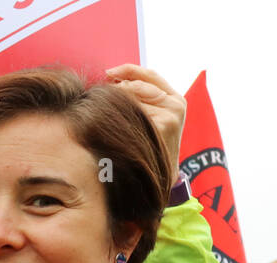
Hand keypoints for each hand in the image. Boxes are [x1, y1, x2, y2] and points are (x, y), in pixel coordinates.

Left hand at [106, 64, 185, 180]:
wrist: (162, 177)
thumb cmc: (151, 147)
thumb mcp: (155, 119)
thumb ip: (144, 100)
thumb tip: (113, 80)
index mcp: (176, 99)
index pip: (150, 75)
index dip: (127, 70)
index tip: (108, 72)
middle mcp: (176, 105)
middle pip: (138, 85)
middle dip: (117, 89)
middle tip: (100, 95)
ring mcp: (170, 116)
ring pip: (132, 99)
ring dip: (114, 104)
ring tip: (104, 114)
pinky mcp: (161, 126)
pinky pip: (131, 113)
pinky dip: (117, 117)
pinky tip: (109, 125)